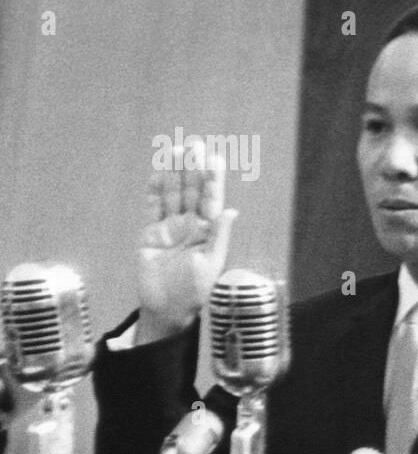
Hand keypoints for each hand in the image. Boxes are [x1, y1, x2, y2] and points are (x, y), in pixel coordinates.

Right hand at [136, 149, 237, 343]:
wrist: (167, 309)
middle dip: (192, 168)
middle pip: (190, 191)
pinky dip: (153, 190)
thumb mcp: (212, 264)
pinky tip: (157, 172)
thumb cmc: (196, 291)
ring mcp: (169, 227)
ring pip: (171, 194)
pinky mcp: (150, 233)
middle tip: (194, 144)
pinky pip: (152, 207)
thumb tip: (232, 211)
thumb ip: (219, 235)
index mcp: (209, 231)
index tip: (215, 159)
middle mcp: (190, 225)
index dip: (212, 179)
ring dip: (173, 173)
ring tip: (175, 150)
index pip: (211, 199)